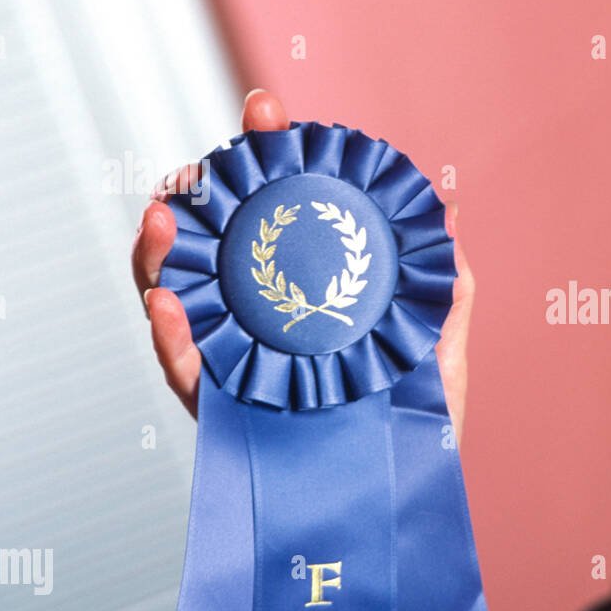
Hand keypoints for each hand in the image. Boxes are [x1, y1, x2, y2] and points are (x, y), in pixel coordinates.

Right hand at [130, 90, 473, 444]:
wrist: (408, 500)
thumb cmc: (420, 424)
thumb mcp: (440, 349)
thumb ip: (445, 289)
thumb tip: (448, 212)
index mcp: (308, 295)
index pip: (280, 217)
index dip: (265, 160)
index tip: (265, 110)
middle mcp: (264, 322)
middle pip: (216, 249)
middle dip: (196, 199)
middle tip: (197, 168)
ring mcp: (241, 364)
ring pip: (181, 300)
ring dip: (162, 257)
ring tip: (163, 219)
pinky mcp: (227, 414)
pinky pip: (187, 374)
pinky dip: (171, 338)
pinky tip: (164, 305)